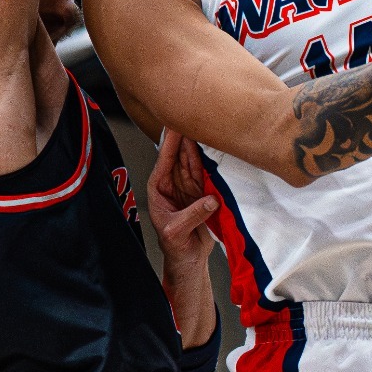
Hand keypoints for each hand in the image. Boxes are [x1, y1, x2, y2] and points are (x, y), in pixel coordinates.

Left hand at [149, 127, 217, 268]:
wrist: (188, 259)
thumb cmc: (175, 247)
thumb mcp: (177, 232)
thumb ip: (193, 214)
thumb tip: (211, 200)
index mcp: (158, 188)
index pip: (164, 158)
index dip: (171, 140)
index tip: (176, 121)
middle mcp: (172, 182)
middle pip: (179, 153)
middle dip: (185, 133)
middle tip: (193, 112)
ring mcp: (188, 185)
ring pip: (193, 158)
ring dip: (198, 142)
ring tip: (205, 121)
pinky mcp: (202, 190)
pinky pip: (205, 169)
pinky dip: (209, 157)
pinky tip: (213, 142)